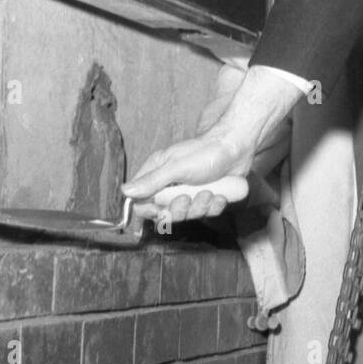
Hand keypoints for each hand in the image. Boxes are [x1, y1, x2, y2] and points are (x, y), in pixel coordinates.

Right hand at [122, 133, 252, 221]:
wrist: (237, 148)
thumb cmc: (206, 151)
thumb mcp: (176, 167)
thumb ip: (151, 181)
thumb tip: (125, 192)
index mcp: (157, 172)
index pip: (140, 201)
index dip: (148, 210)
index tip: (159, 208)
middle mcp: (170, 183)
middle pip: (163, 213)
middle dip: (178, 210)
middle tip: (187, 198)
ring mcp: (188, 191)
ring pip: (185, 215)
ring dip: (199, 207)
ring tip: (209, 192)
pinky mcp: (205, 197)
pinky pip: (205, 213)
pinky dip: (213, 206)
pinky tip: (220, 195)